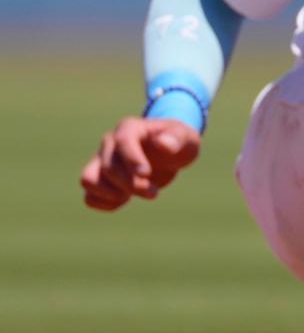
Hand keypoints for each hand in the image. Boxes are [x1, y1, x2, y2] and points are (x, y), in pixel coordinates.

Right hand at [79, 117, 200, 210]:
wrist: (169, 152)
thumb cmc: (177, 142)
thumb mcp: (185, 137)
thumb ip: (176, 139)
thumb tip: (163, 144)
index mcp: (130, 128)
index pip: (123, 141)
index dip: (132, 159)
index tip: (146, 174)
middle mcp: (109, 143)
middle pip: (109, 167)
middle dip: (132, 184)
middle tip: (153, 192)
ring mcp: (100, 161)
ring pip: (88, 179)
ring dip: (111, 194)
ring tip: (130, 196)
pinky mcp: (100, 179)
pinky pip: (89, 197)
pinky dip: (104, 204)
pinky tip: (123, 200)